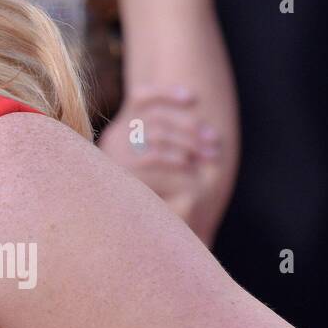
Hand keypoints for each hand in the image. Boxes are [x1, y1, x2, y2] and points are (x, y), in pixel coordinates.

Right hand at [97, 85, 221, 230]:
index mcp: (120, 130)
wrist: (131, 234)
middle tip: (214, 140)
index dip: (166, 93)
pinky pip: (151, 156)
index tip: (192, 97)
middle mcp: (112, 140)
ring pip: (155, 134)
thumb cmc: (159, 196)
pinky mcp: (118, 175)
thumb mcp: (164, 163)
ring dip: (188, 142)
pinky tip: (188, 165)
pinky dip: (174, 156)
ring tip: (209, 154)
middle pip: (155, 117)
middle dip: (189, 126)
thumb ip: (171, 138)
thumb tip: (193, 102)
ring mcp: (113, 156)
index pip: (140, 97)